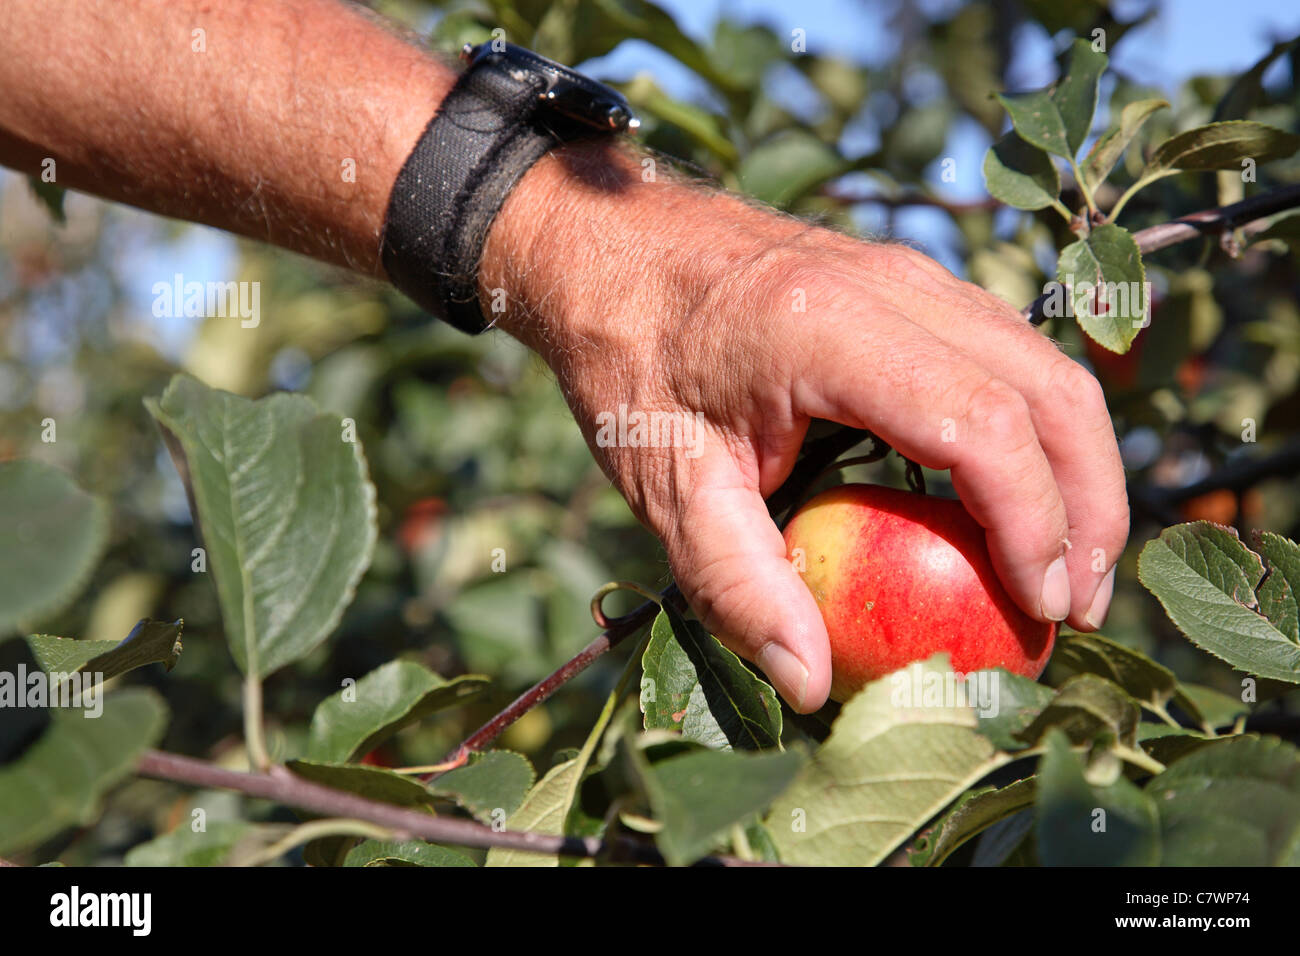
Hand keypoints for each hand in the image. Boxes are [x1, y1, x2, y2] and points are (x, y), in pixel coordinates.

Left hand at [483, 142, 1128, 713]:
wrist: (611, 247)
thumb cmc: (630, 365)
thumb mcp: (665, 484)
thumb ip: (735, 583)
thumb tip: (810, 683)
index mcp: (825, 331)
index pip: (982, 424)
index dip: (1035, 522)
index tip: (1041, 609)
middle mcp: (892, 284)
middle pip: (1048, 389)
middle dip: (1090, 507)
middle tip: (1078, 608)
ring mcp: (912, 273)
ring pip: (1046, 365)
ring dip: (1079, 468)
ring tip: (1068, 568)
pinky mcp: (915, 282)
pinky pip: (1010, 355)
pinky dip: (1039, 432)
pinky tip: (1020, 500)